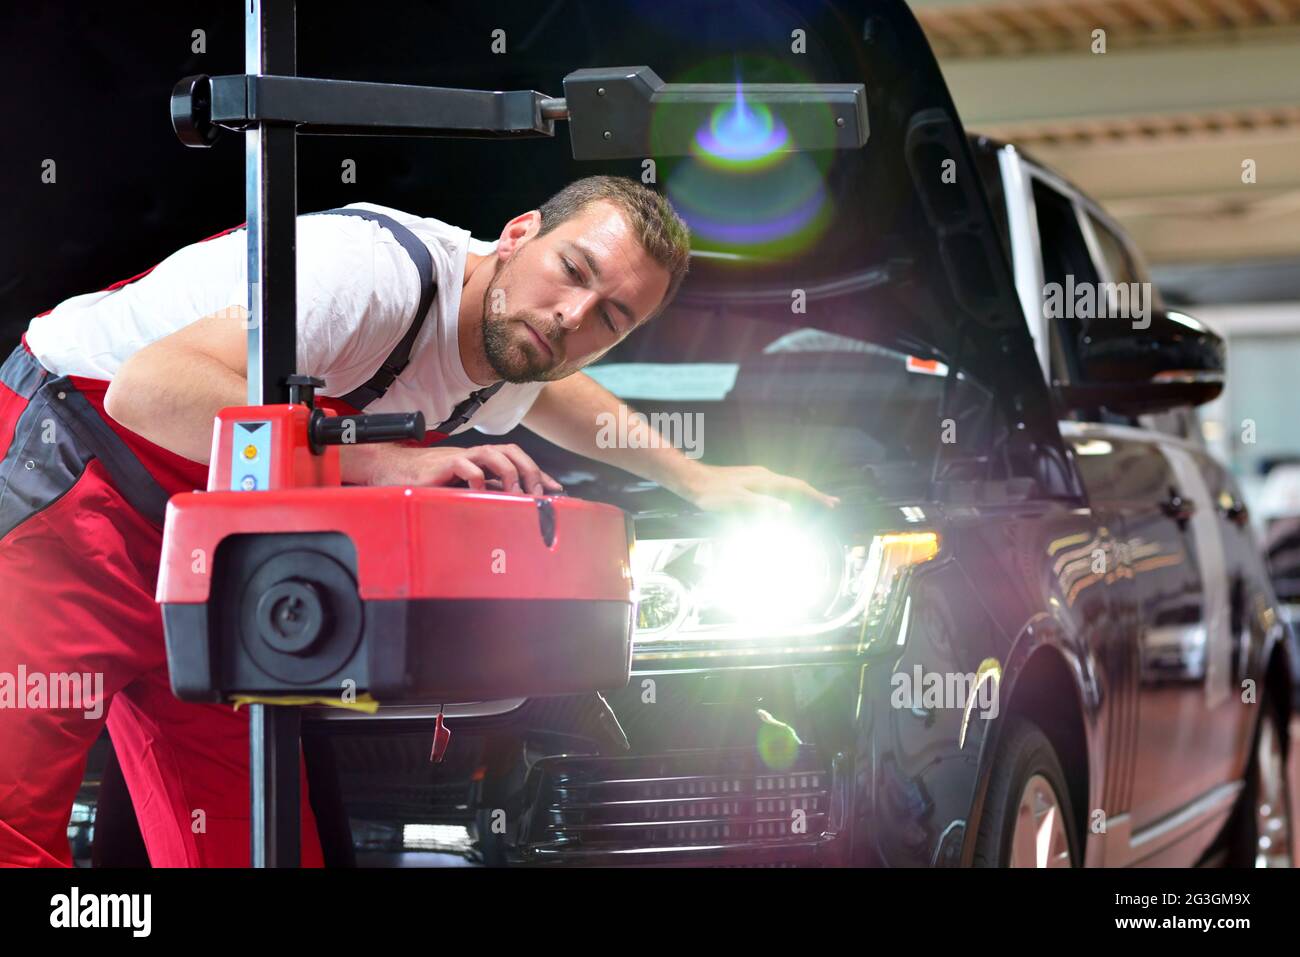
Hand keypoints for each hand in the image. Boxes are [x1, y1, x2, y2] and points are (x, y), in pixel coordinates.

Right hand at [363, 443, 563, 493]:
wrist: (391, 468)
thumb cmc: (427, 479)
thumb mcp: (461, 488)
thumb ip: (484, 493)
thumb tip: (511, 508)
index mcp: (482, 461)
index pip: (518, 460)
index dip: (539, 473)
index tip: (556, 490)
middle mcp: (475, 455)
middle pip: (512, 452)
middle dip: (530, 471)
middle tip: (538, 494)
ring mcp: (460, 457)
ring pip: (494, 455)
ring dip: (510, 473)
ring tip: (517, 494)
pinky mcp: (442, 464)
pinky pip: (465, 465)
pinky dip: (477, 477)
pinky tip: (481, 491)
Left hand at [677, 464, 839, 512]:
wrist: (692, 481)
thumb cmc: (713, 493)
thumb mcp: (738, 502)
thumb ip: (763, 505)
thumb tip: (789, 510)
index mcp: (764, 479)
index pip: (797, 487)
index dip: (816, 496)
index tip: (832, 503)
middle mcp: (763, 475)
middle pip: (795, 485)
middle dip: (814, 495)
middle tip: (831, 504)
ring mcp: (756, 478)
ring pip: (785, 487)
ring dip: (801, 496)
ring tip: (815, 503)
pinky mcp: (748, 482)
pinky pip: (774, 489)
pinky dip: (787, 496)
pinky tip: (785, 502)